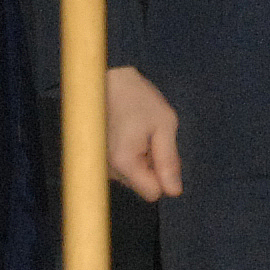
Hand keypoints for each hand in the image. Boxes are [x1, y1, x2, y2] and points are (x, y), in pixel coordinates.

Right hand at [106, 66, 181, 199]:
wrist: (105, 76)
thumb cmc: (137, 97)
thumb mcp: (164, 124)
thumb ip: (170, 160)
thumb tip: (174, 192)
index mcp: (124, 162)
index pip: (152, 193)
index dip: (163, 175)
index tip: (161, 148)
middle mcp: (107, 169)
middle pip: (141, 185)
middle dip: (151, 166)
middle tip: (150, 134)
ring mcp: (99, 164)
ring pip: (130, 176)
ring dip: (139, 159)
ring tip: (136, 129)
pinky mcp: (95, 157)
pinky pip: (119, 166)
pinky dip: (127, 154)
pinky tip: (125, 131)